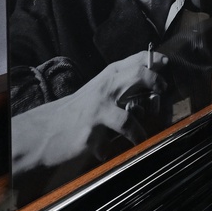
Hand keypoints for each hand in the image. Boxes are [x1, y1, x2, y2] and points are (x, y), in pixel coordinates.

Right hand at [11, 50, 166, 172]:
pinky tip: (112, 150)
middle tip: (162, 91)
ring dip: (138, 130)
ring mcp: (97, 111)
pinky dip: (111, 150)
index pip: (135, 60)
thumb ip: (121, 83)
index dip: (153, 59)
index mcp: (107, 77)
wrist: (46, 130)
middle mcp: (104, 89)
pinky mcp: (90, 133)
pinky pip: (108, 146)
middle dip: (155, 82)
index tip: (165, 63)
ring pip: (127, 117)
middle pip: (137, 76)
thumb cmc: (77, 110)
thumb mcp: (100, 90)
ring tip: (140, 136)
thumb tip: (152, 80)